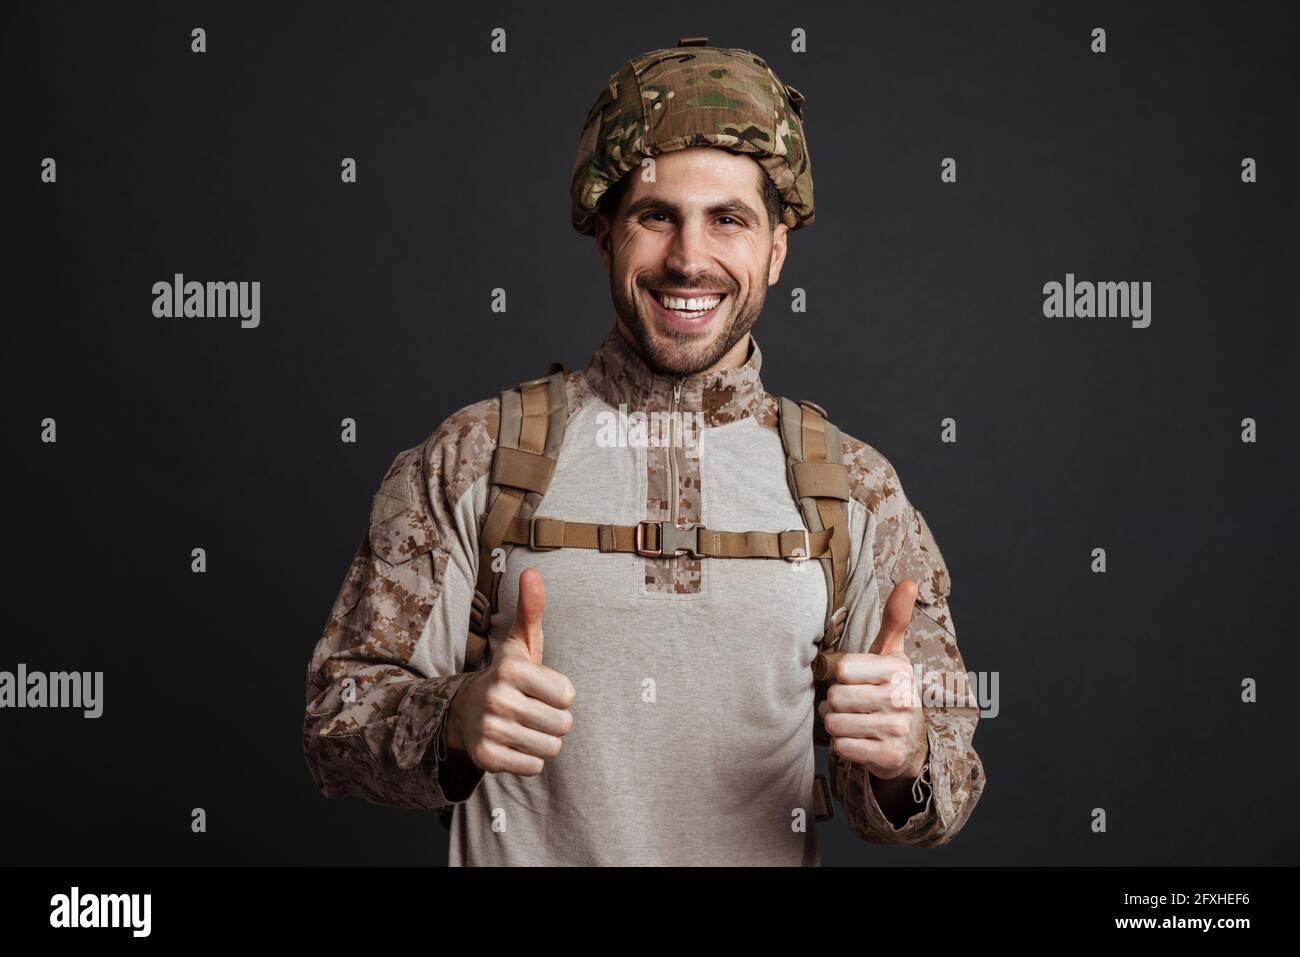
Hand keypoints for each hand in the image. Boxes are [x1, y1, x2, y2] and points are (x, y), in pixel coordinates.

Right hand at [445, 567, 575, 775]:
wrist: (467, 710)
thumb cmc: (509, 674)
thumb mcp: (521, 642)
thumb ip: (531, 609)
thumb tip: (533, 571)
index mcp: (511, 668)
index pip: (568, 695)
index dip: (561, 694)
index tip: (541, 688)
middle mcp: (497, 698)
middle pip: (562, 724)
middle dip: (555, 720)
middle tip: (534, 710)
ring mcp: (490, 729)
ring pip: (550, 748)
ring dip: (544, 740)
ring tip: (525, 726)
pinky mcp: (486, 758)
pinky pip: (534, 767)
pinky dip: (530, 759)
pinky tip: (515, 743)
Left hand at [819, 579, 927, 781]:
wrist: (910, 742)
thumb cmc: (890, 689)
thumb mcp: (892, 654)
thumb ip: (895, 618)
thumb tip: (909, 581)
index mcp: (898, 669)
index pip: (842, 669)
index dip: (840, 676)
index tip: (854, 680)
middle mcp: (901, 699)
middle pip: (835, 697)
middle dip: (835, 702)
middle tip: (851, 704)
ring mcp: (896, 729)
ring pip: (835, 722)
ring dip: (836, 724)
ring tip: (853, 720)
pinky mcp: (888, 756)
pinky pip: (842, 747)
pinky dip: (842, 745)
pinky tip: (858, 740)